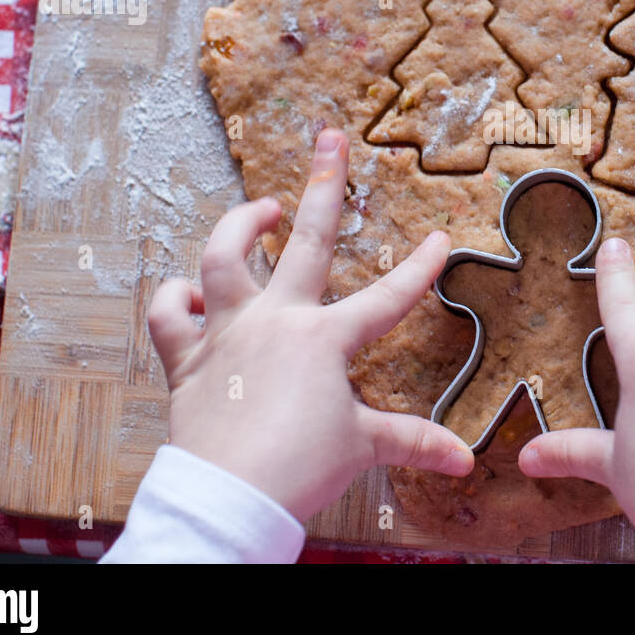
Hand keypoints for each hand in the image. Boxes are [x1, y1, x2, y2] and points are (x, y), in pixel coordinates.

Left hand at [147, 127, 473, 523]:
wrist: (231, 496)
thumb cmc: (300, 467)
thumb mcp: (363, 447)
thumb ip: (413, 441)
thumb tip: (465, 459)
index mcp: (325, 339)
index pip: (387, 297)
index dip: (419, 266)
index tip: (440, 237)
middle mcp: (276, 321)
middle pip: (304, 240)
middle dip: (323, 185)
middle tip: (330, 139)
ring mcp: (228, 333)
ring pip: (223, 258)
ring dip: (239, 226)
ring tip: (259, 209)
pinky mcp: (188, 357)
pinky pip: (170, 315)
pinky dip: (175, 299)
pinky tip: (190, 292)